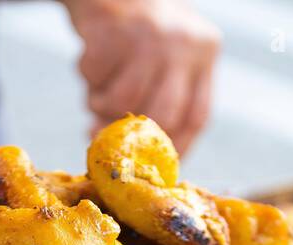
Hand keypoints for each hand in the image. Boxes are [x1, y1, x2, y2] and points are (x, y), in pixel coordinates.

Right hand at [63, 0, 219, 155]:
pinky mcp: (114, 31)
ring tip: (97, 90)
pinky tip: (92, 61)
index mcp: (205, 51)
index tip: (153, 168)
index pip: (197, 116)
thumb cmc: (136, 29)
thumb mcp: (169, 54)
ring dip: (101, 104)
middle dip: (132, 137)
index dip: (176, 148)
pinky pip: (94, 79)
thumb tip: (142, 159)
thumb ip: (166, 96)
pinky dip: (87, 78)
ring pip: (124, 102)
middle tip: (105, 136)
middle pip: (164, 116)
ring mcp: (150, 36)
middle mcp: (184, 43)